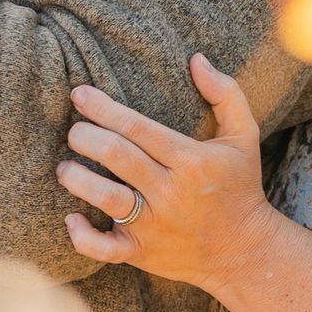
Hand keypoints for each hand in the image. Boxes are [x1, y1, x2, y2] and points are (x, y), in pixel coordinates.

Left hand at [59, 55, 279, 290]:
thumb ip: (225, 94)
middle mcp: (170, 192)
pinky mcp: (142, 252)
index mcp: (191, 160)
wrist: (246, 251)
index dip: (103, 108)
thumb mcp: (244, 137)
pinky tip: (72, 218)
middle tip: (74, 131)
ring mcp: (155, 225)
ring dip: (75, 178)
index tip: (79, 94)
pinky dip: (82, 236)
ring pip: (105, 197)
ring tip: (65, 167)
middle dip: (84, 137)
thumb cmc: (239, 187)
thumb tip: (196, 59)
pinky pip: (104, 249)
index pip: (137, 127)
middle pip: (115, 155)